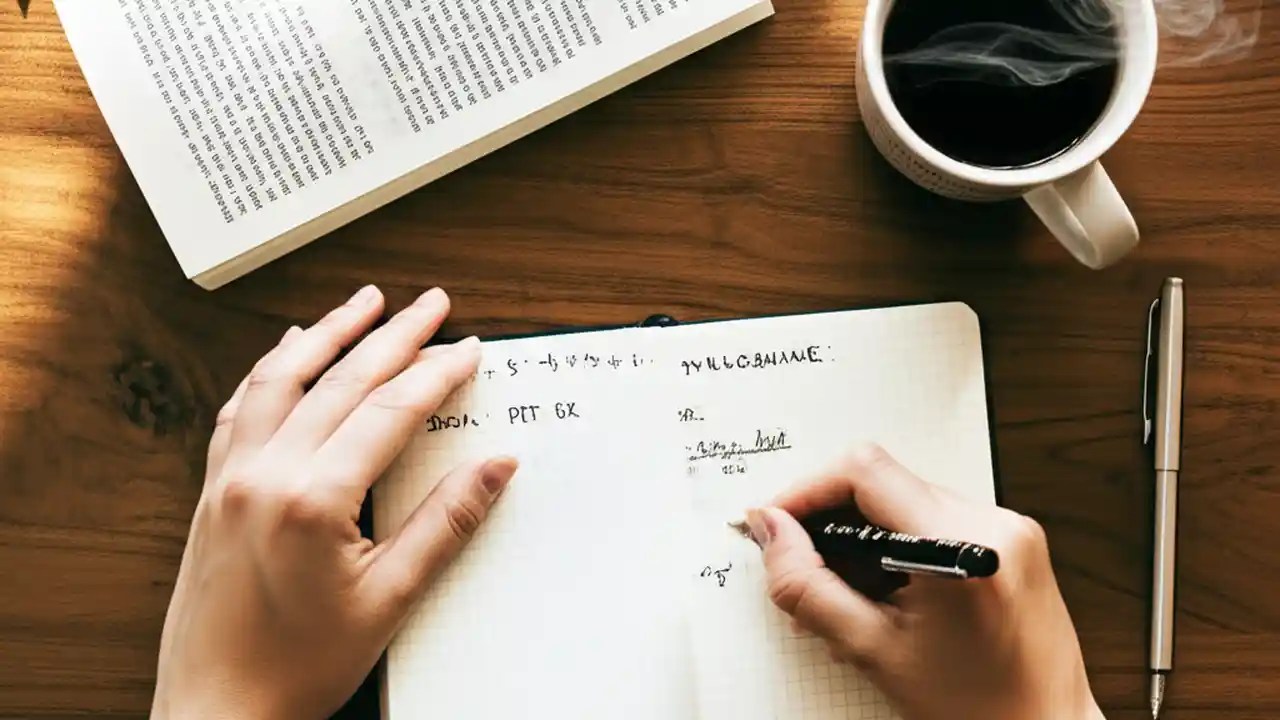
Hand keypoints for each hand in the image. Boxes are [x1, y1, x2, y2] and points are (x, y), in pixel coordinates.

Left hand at [152, 286, 516, 719]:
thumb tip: (496, 467)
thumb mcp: (390, 599)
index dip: (436, 374)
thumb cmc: (298, 666)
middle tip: (431, 304)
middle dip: (394, 336)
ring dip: (328, 333)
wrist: (217, 711)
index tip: (468, 349)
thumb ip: (445, 523)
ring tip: (364, 301)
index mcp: (312, 499)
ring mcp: (230, 477)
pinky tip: (288, 352)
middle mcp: (265, 473)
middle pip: (341, 380)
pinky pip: (241, 407)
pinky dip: (270, 370)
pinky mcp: (212, 490)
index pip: (389, 411)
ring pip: (281, 378)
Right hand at [746, 444, 1102, 719]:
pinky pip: (937, 518)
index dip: (807, 490)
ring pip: (906, 499)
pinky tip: (889, 594)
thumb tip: (771, 531)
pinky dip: (899, 545)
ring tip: (849, 597)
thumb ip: (808, 585)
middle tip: (804, 571)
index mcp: (962, 544)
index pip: (865, 472)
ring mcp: (1010, 528)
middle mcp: (993, 523)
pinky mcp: (1014, 540)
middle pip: (883, 483)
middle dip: (832, 521)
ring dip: (864, 536)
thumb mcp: (873, 650)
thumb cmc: (978, 709)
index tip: (777, 522)